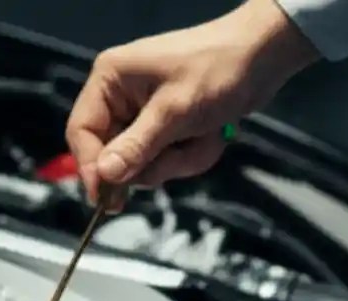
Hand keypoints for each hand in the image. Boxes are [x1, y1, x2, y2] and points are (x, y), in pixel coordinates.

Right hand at [65, 0, 320, 205]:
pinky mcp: (165, 125)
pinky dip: (189, 155)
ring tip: (203, 137)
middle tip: (179, 154)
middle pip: (113, 153)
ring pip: (143, 162)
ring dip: (177, 160)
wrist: (265, 55)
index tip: (106, 199)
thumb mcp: (174, 112)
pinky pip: (165, 158)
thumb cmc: (217, 71)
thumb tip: (104, 177)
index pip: (82, 132)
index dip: (91, 167)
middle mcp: (119, 96)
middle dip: (152, 162)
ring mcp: (142, 113)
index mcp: (110, 80)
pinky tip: (210, 135)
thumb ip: (136, 147)